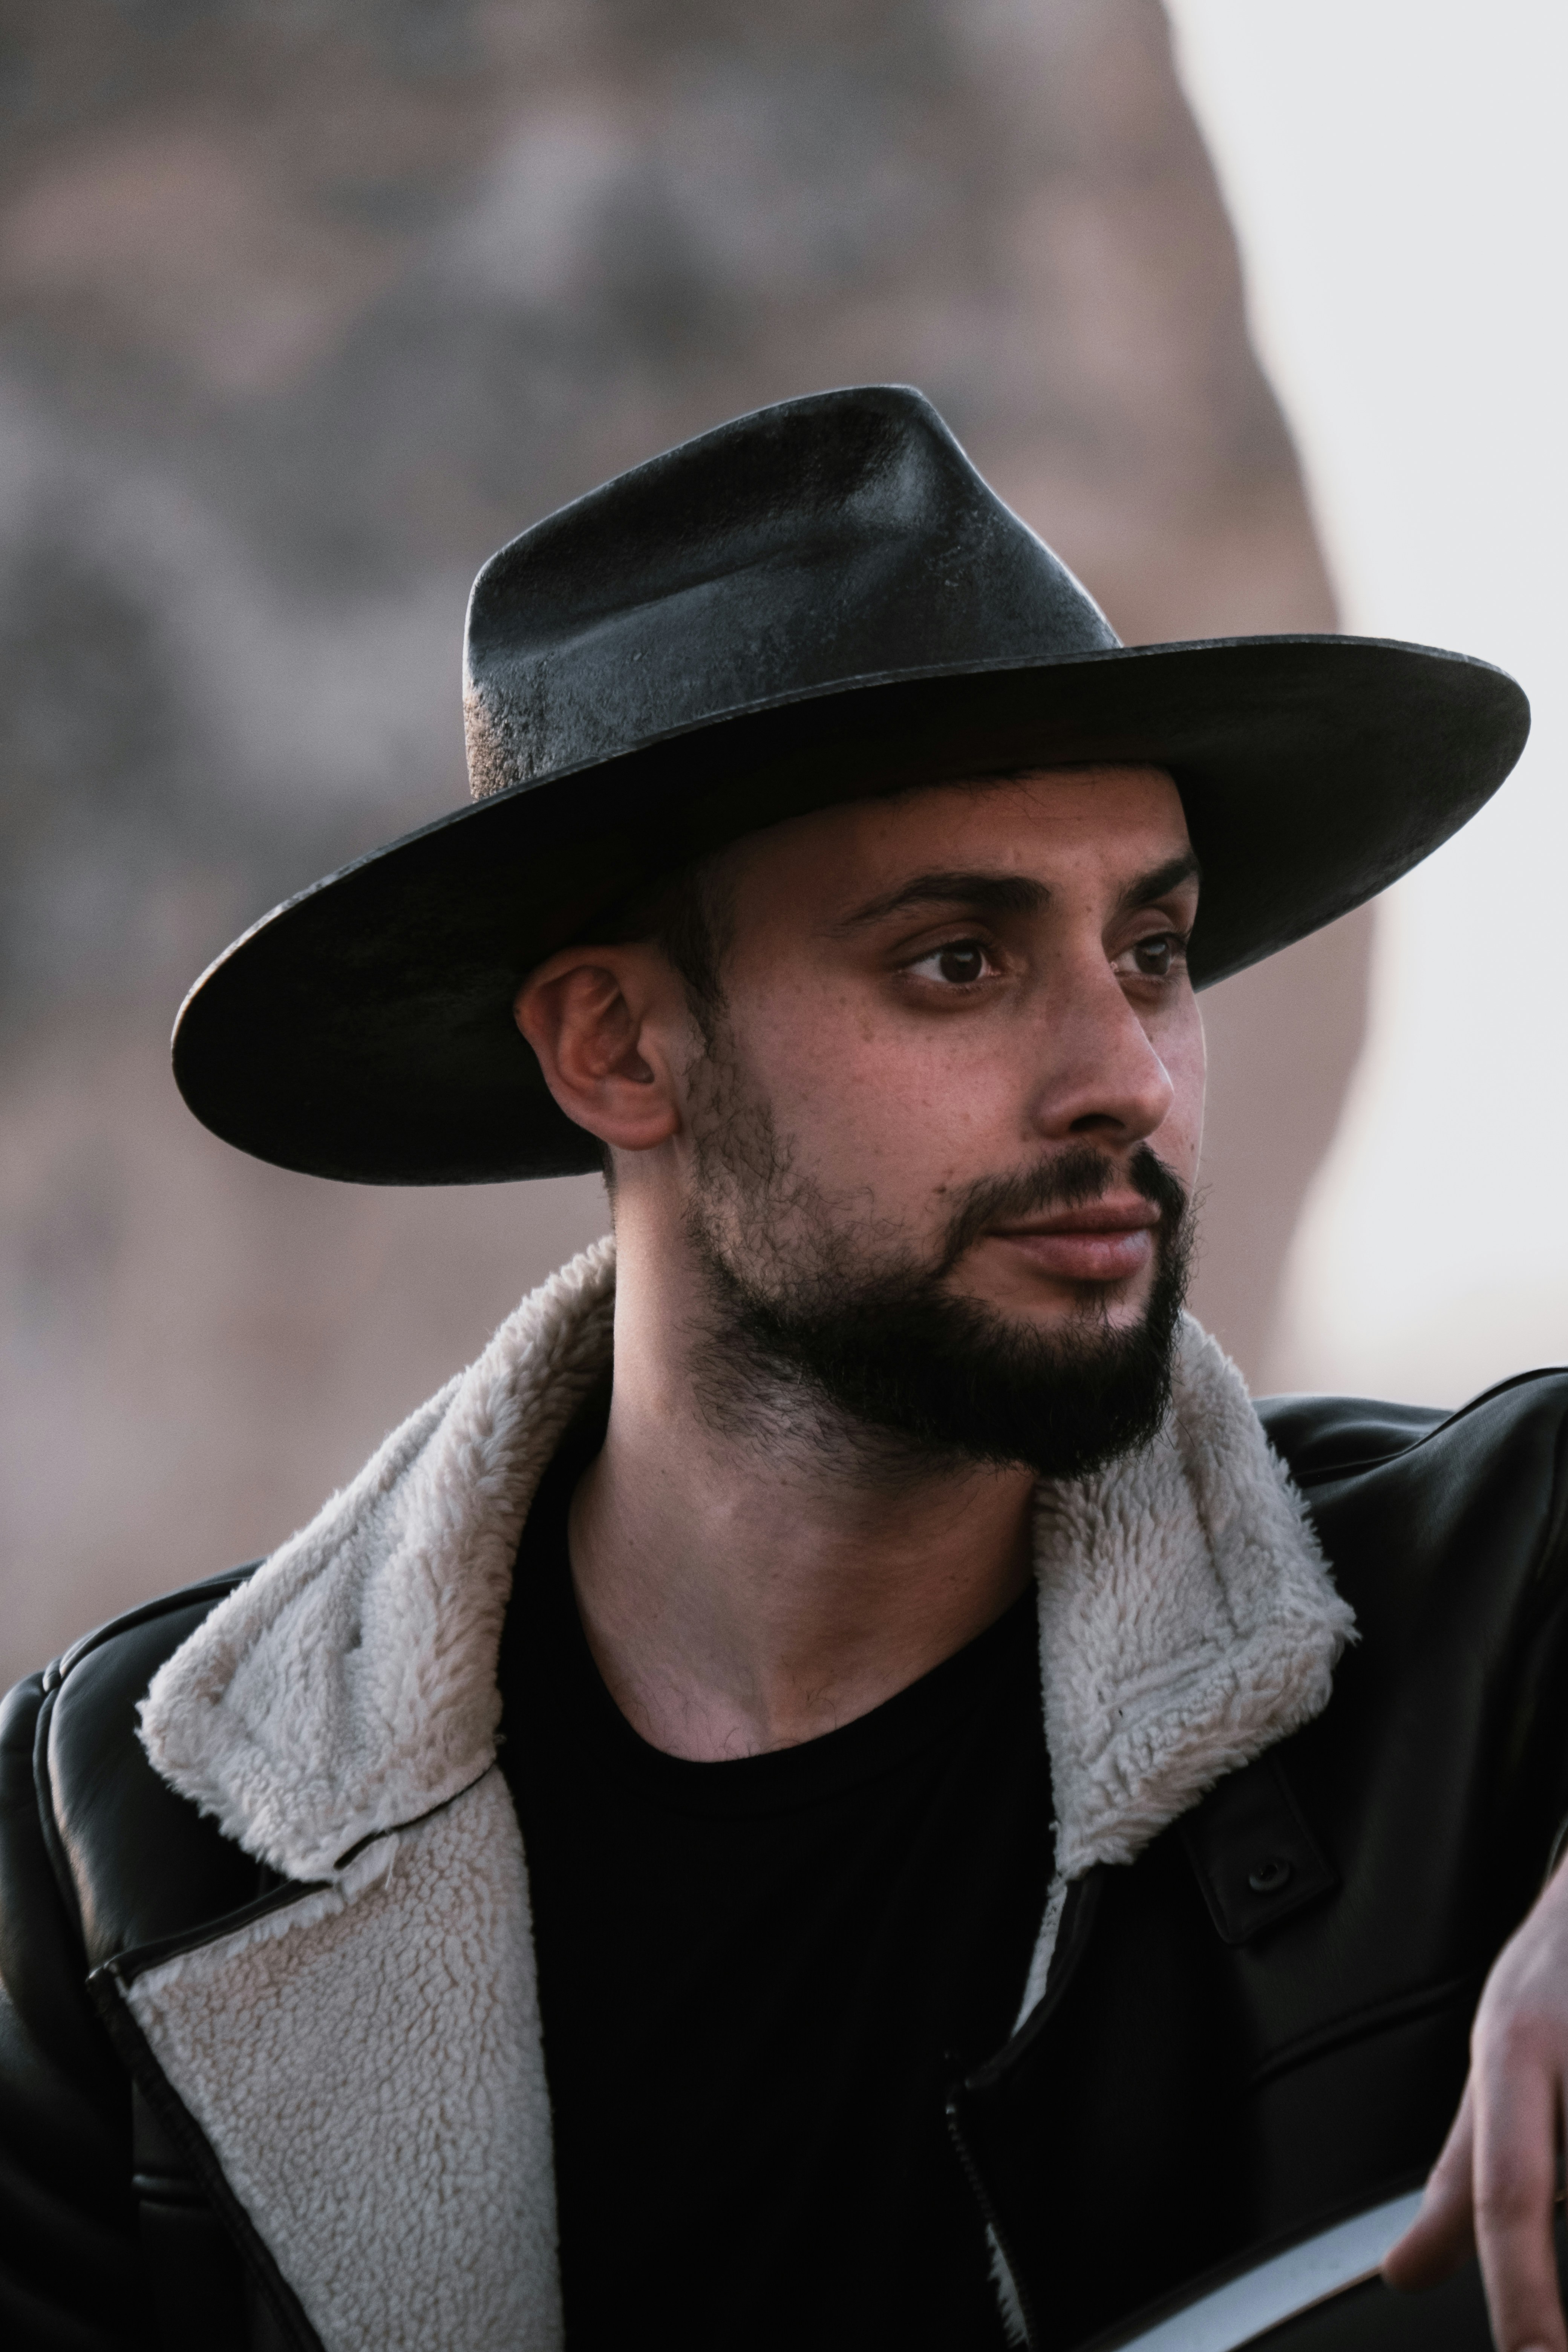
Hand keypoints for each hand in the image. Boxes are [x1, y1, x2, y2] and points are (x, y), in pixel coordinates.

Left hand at [1383, 1856, 1567, 2351]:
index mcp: (1515, 2054)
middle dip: (1556, 2279)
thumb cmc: (1558, 1984)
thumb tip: (1404, 2273)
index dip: (1524, 2295)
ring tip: (1559, 2127)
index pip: (1506, 2191)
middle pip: (1554, 2187)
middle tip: (1551, 2322)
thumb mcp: (1499, 2063)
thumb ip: (1460, 2179)